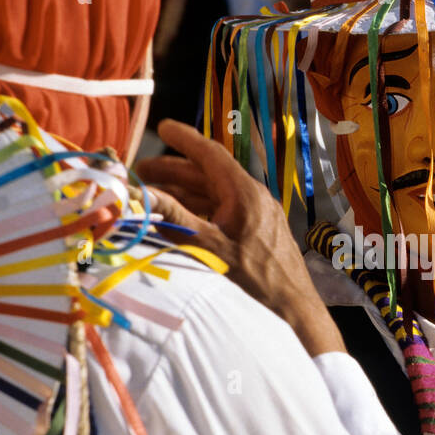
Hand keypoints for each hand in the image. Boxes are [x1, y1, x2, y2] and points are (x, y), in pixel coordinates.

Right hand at [136, 120, 344, 356]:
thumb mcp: (210, 246)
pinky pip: (223, 210)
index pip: (210, 154)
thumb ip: (176, 219)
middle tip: (141, 171)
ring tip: (153, 196)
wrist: (293, 307)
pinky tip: (180, 218)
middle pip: (209, 174)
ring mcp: (256, 214)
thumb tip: (143, 196)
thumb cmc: (255, 277)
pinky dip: (199, 209)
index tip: (163, 126)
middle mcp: (252, 196)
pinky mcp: (257, 231)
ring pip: (214, 194)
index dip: (184, 139)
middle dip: (174, 170)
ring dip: (184, 192)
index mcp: (244, 192)